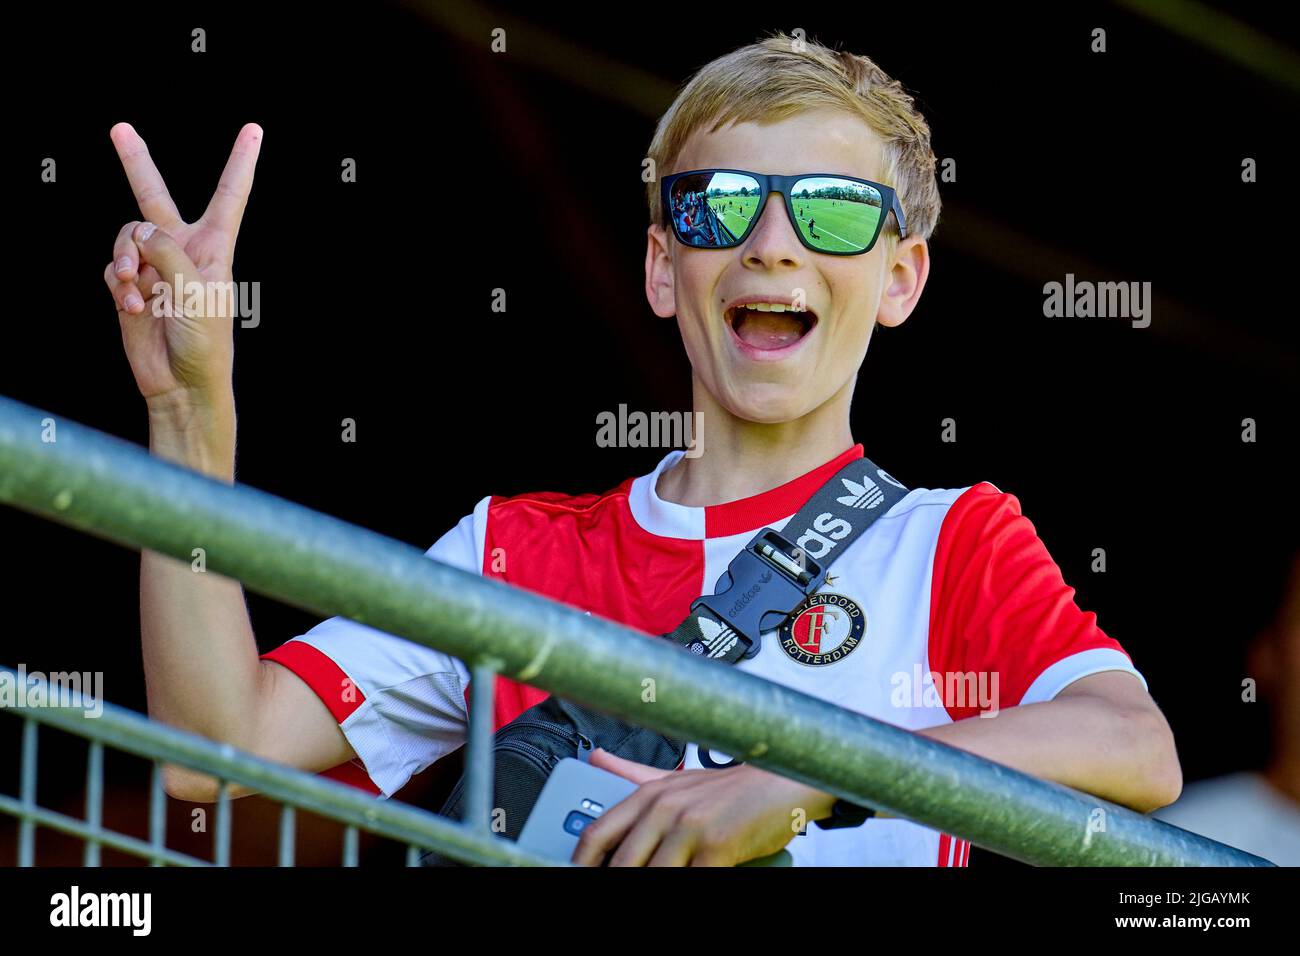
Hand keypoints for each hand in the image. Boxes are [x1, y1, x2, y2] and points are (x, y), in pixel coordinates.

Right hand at [103, 123, 261, 405]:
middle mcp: (184, 250)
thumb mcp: (197, 293)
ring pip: (125, 237)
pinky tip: (131, 306)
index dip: (241, 161)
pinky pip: (111, 268)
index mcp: (215, 246)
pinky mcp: (129, 286)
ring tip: (133, 285)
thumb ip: (169, 254)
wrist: (182, 382)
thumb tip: (138, 232)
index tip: (255, 129)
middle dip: (135, 162)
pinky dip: (116, 283)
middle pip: (154, 196)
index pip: (230, 194)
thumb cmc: (204, 342)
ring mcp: (154, 266)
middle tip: (118, 128)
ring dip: (123, 259)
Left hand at [571, 749, 836, 866]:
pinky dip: (690, 882)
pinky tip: (694, 876)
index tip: (577, 874)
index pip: (597, 835)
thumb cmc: (727, 790)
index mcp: (648, 794)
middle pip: (622, 863)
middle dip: (616, 880)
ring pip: (654, 874)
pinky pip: (693, 880)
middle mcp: (664, 808)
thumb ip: (632, 773)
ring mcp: (690, 828)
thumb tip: (595, 758)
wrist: (781, 784)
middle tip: (612, 889)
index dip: (581, 862)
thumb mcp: (674, 779)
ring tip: (668, 876)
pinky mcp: (718, 846)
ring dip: (654, 881)